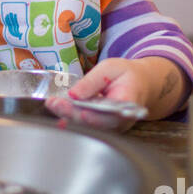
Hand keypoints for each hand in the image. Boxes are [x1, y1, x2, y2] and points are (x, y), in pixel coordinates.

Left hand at [44, 57, 185, 129]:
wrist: (139, 83)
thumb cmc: (126, 74)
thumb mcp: (110, 68)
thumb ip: (93, 81)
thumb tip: (73, 94)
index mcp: (128, 103)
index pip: (112, 115)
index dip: (96, 117)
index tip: (82, 112)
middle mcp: (120, 120)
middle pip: (96, 123)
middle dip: (73, 114)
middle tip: (55, 104)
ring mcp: (111, 125)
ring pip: (88, 125)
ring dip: (68, 116)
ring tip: (52, 104)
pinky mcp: (103, 125)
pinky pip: (86, 124)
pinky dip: (71, 118)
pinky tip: (58, 114)